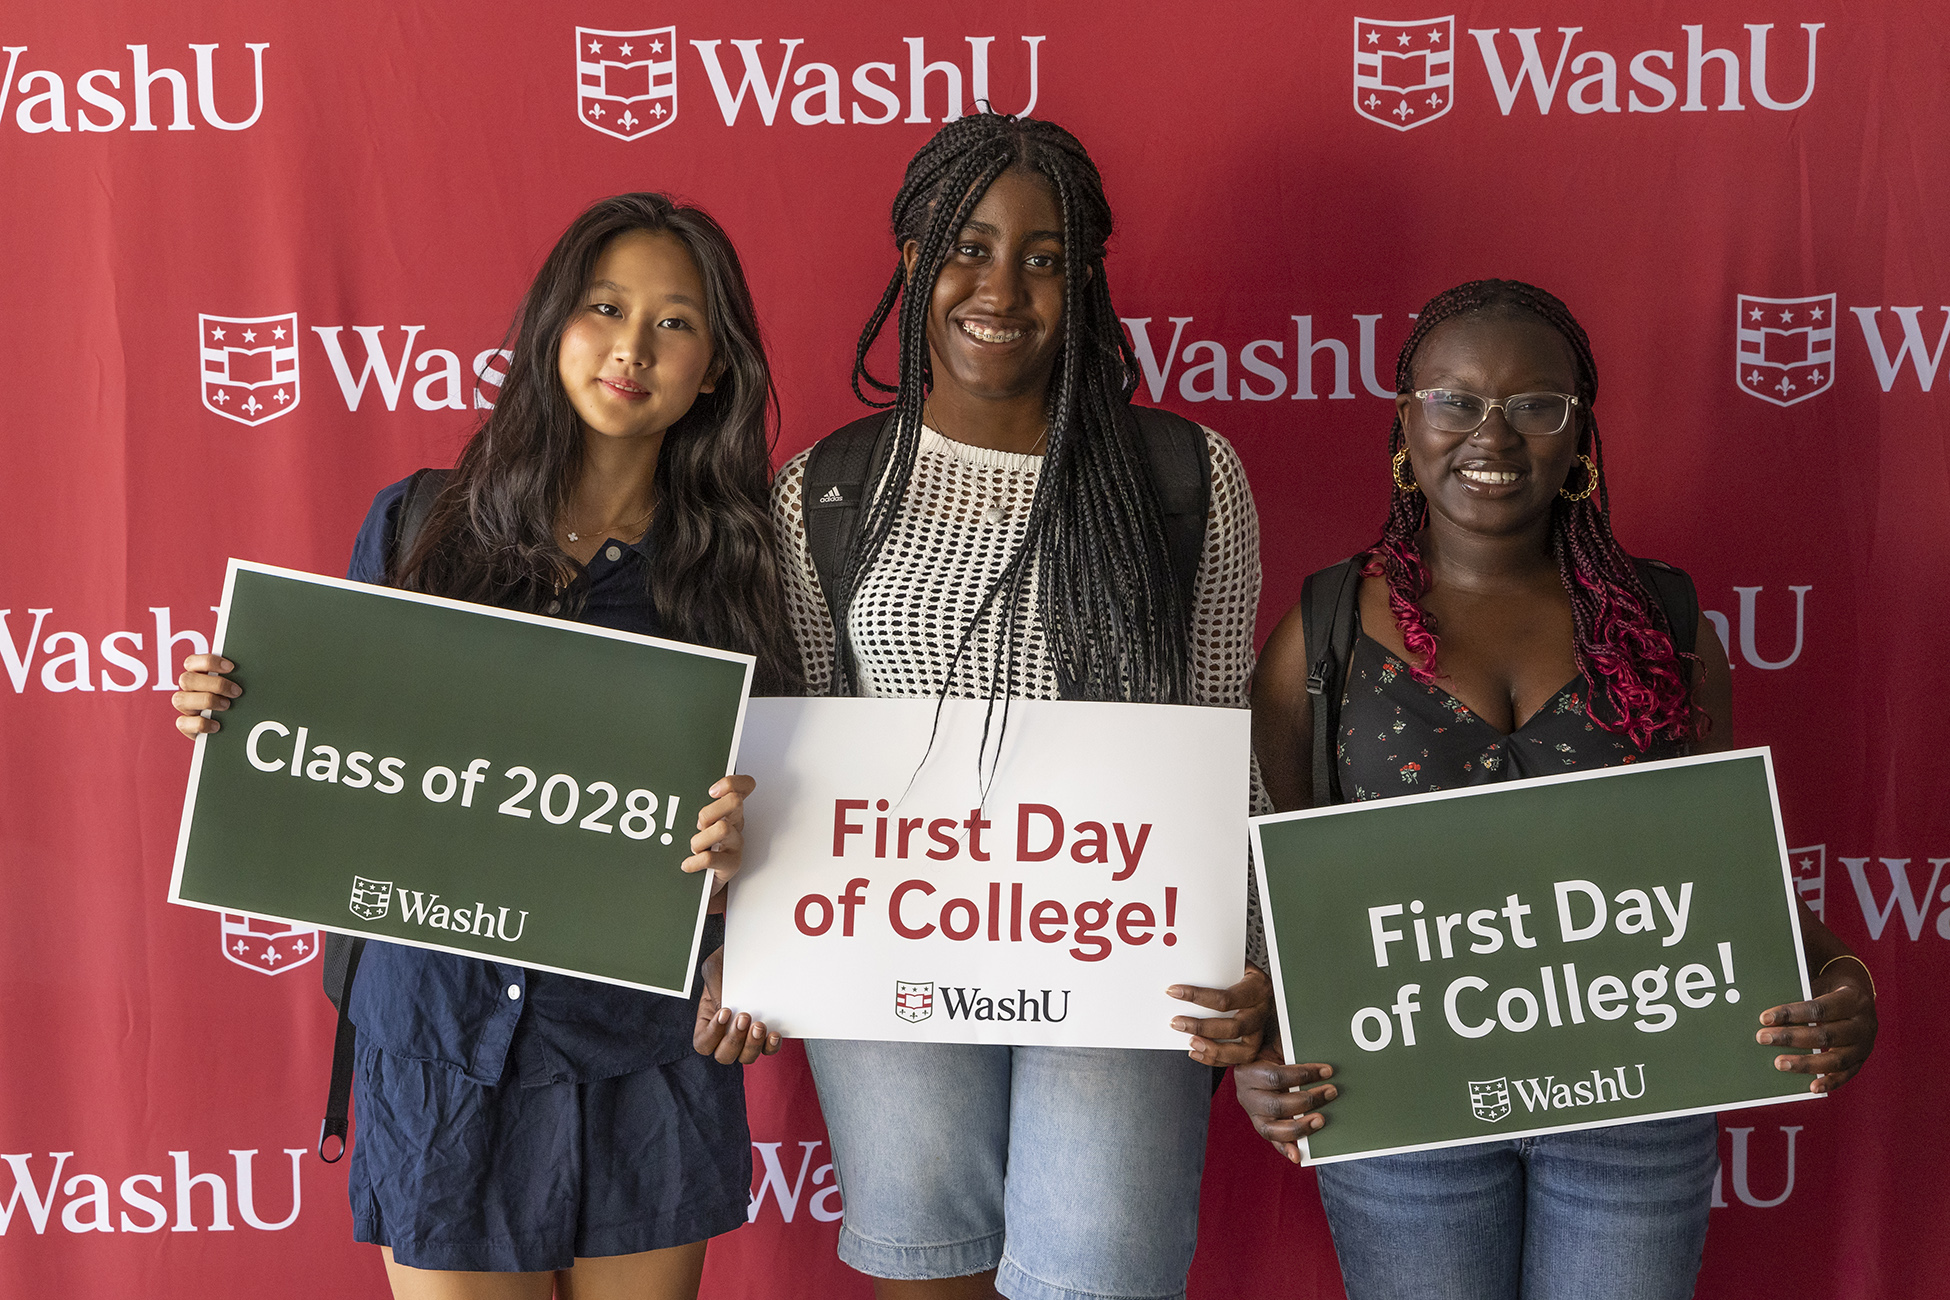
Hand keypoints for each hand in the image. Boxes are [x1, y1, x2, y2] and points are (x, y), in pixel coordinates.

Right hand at [171, 654, 239, 736]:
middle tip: (236, 692)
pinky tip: (217, 725)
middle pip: (186, 679)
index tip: (231, 667)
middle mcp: (188, 689)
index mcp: (197, 674)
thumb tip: (254, 669)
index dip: (209, 662)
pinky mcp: (185, 725)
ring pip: (180, 699)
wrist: (236, 726)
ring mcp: (185, 707)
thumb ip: (239, 676)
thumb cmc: (237, 699)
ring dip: (207, 701)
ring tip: (227, 706)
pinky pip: (183, 723)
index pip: (192, 662)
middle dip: (214, 684)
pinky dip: (201, 724)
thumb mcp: (238, 685)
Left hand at [684, 774, 754, 894]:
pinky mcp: (732, 863)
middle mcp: (736, 823)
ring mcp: (736, 843)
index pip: (744, 786)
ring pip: (722, 828)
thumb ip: (693, 806)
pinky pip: (710, 858)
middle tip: (699, 824)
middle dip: (710, 810)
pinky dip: (694, 861)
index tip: (711, 791)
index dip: (730, 783)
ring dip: (700, 838)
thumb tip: (670, 794)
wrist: (704, 881)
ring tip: (694, 847)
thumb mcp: (697, 822)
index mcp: (730, 809)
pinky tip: (687, 864)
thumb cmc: (700, 847)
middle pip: (734, 801)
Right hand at [691, 946, 781, 1063]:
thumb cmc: (729, 962)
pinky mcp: (766, 1032)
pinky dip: (771, 1046)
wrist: (753, 952)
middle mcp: (726, 1032)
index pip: (703, 1043)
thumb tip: (725, 1008)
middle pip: (724, 1055)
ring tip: (759, 1024)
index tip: (726, 1012)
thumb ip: (715, 987)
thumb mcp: (715, 968)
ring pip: (746, 1057)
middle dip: (734, 1040)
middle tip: (744, 1017)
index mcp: (709, 1020)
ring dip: (752, 1045)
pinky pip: (768, 1050)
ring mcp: (747, 1034)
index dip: (712, 1034)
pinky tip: (774, 1033)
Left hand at [1168, 964, 1273, 1065]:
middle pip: (1232, 1027)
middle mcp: (1261, 1011)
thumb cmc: (1246, 977)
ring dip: (1211, 1049)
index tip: (1175, 992)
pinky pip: (1237, 1059)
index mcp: (1257, 988)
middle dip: (1201, 1027)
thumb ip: (1217, 968)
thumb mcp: (1237, 965)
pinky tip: (1198, 1052)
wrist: (1264, 988)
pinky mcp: (1255, 1045)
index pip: (1226, 998)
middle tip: (1177, 1022)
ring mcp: (1260, 1031)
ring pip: (1239, 1050)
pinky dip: (1215, 1059)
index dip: (1197, 996)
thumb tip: (1184, 970)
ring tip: (1191, 1042)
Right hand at [1233, 1040, 1338, 1163]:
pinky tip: (1298, 1156)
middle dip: (1308, 1101)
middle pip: (1277, 1105)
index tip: (1327, 1070)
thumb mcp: (1276, 1040)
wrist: (1255, 1056)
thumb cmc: (1270, 1047)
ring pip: (1273, 1129)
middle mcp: (1246, 1096)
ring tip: (1322, 1120)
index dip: (1303, 1075)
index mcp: (1247, 1071)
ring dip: (1301, 1126)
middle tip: (1332, 1092)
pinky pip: (1273, 1142)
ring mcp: (1253, 1115)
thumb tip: (1319, 1049)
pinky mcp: (1262, 1127)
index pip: (1275, 1077)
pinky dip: (1286, 1149)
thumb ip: (1289, 1045)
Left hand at [1757, 960, 1876, 1092]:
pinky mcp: (1861, 1061)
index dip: (1791, 1014)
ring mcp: (1865, 1045)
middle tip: (1762, 1038)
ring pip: (1836, 1059)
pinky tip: (1812, 1087)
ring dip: (1806, 1063)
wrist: (1858, 995)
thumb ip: (1798, 991)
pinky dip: (1830, 1082)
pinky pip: (1847, 1075)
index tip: (1764, 1018)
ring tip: (1779, 1063)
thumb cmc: (1828, 989)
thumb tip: (1767, 1006)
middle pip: (1825, 1035)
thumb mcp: (1819, 982)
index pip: (1819, 1009)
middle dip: (1791, 1037)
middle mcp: (1863, 1024)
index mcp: (1853, 999)